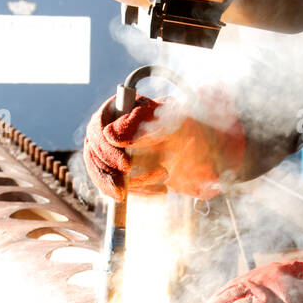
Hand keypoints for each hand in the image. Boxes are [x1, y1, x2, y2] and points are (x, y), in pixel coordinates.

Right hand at [84, 90, 244, 201]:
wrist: (208, 150)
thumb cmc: (190, 127)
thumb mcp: (171, 121)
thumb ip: (142, 124)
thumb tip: (111, 135)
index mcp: (121, 110)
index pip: (98, 129)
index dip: (107, 149)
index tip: (126, 165)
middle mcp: (113, 130)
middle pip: (94, 155)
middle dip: (111, 175)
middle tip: (126, 189)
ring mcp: (117, 153)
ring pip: (105, 175)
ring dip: (133, 184)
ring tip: (164, 178)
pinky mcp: (127, 174)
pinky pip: (121, 189)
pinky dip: (141, 193)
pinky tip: (162, 190)